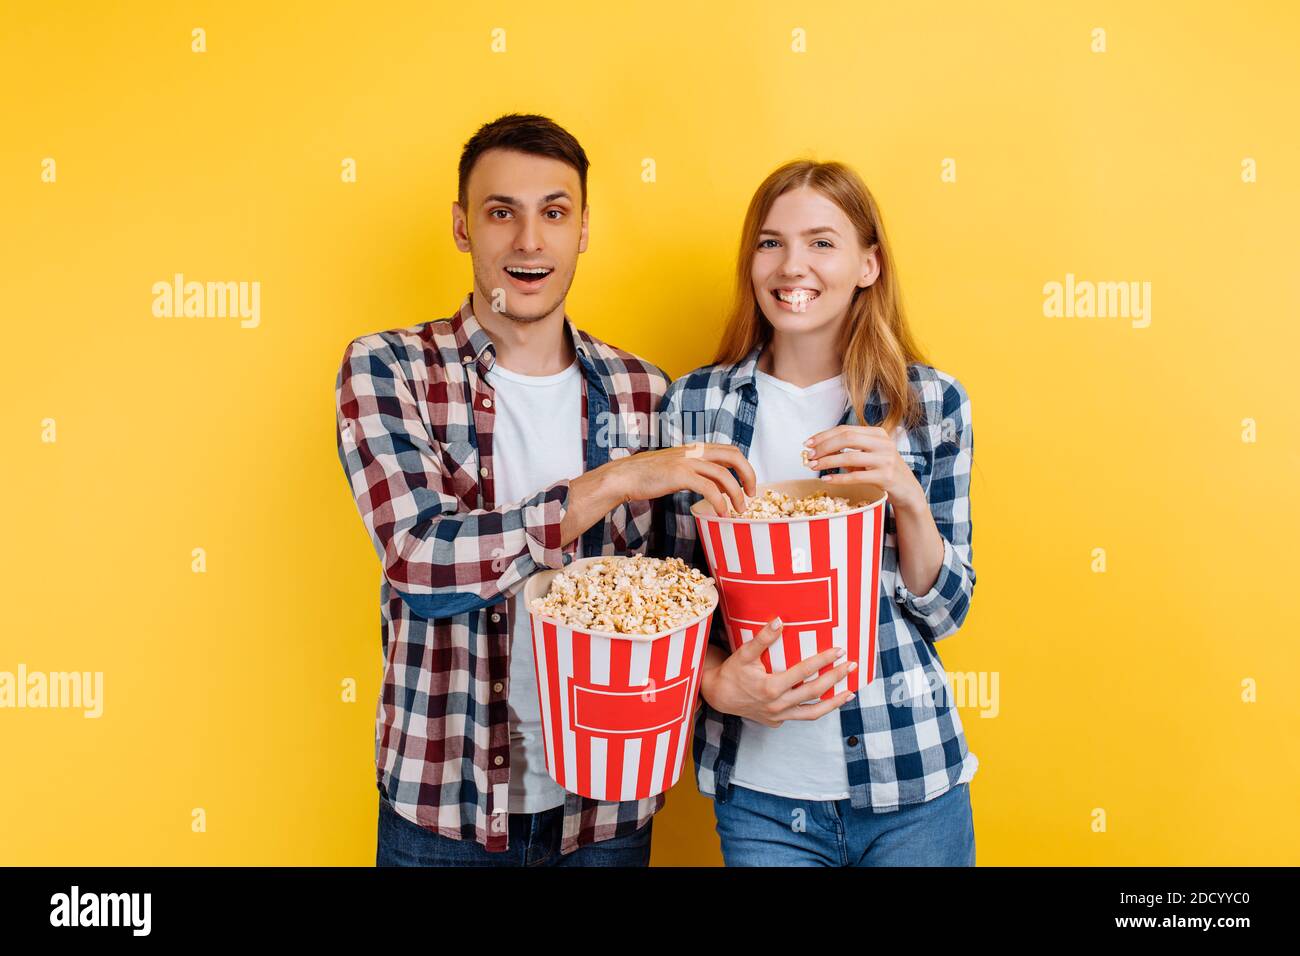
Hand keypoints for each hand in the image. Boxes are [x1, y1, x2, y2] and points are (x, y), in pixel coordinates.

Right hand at [607, 442, 756, 518]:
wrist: (625, 476)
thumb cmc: (649, 475)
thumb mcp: (678, 468)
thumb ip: (699, 473)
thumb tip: (719, 486)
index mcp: (696, 448)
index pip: (730, 450)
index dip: (744, 467)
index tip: (747, 485)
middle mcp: (695, 451)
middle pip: (734, 455)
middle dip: (748, 475)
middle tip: (751, 495)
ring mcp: (687, 461)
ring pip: (724, 474)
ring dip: (736, 494)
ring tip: (738, 510)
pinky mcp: (679, 475)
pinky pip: (708, 488)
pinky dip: (719, 502)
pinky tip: (721, 513)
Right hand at [701, 618, 855, 726]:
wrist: (719, 696)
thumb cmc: (732, 673)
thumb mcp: (744, 654)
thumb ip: (762, 639)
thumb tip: (779, 621)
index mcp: (770, 687)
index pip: (803, 672)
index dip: (823, 660)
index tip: (839, 651)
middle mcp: (777, 705)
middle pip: (814, 692)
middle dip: (836, 678)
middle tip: (852, 666)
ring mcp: (779, 716)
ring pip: (812, 712)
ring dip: (833, 703)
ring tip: (850, 693)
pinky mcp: (778, 722)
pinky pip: (802, 717)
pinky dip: (817, 710)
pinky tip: (828, 702)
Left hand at [803, 424, 924, 511]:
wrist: (907, 490)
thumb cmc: (883, 471)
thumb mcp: (868, 455)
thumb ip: (849, 449)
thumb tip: (819, 450)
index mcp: (878, 433)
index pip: (846, 429)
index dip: (824, 435)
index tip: (808, 443)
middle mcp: (883, 443)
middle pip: (847, 438)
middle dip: (824, 446)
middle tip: (809, 455)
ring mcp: (886, 459)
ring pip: (850, 456)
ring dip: (827, 462)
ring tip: (813, 467)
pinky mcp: (886, 476)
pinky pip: (857, 476)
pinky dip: (839, 478)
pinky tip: (826, 479)